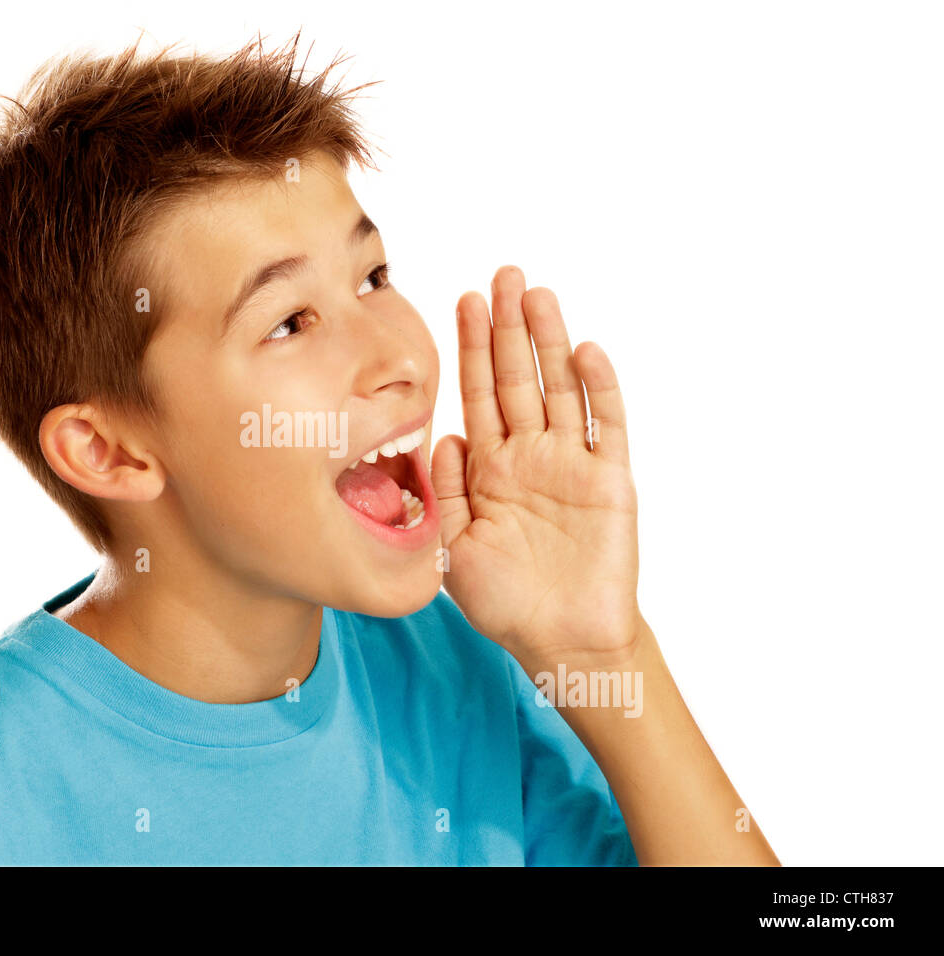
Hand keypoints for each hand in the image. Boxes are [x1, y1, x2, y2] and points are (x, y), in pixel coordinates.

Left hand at [431, 266, 640, 666]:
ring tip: (537, 294)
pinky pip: (604, 425)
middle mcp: (529, 455)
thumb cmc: (506, 602)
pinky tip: (585, 351)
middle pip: (516, 378)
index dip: (471, 348)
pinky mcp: (609, 479)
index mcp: (489, 468)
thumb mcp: (453, 548)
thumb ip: (445, 493)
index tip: (464, 301)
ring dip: (548, 342)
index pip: (477, 394)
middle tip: (504, 274)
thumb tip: (443, 436)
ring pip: (558, 388)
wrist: (562, 641)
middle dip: (508, 326)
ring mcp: (571, 462)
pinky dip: (598, 388)